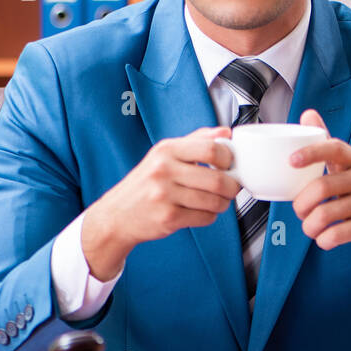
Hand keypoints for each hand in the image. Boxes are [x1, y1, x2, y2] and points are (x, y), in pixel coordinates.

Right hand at [81, 126, 240, 277]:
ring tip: (217, 201)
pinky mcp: (168, 218)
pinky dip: (210, 216)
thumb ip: (197, 140)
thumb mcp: (165, 154)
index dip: (229, 159)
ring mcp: (164, 195)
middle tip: (231, 187)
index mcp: (167, 150)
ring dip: (223, 204)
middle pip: (217, 179)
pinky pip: (205, 218)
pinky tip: (200, 211)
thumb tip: (226, 132)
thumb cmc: (145, 183)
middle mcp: (164, 170)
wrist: (117, 214)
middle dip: (232, 187)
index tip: (230, 164)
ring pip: (214, 201)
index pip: (212, 149)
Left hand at [290, 109, 350, 257]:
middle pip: (322, 187)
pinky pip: (338, 234)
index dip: (312, 152)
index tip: (292, 160)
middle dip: (301, 204)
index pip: (336, 148)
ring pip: (326, 214)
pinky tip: (324, 239)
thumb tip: (307, 113)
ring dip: (309, 226)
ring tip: (310, 228)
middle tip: (299, 211)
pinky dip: (324, 240)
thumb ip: (329, 145)